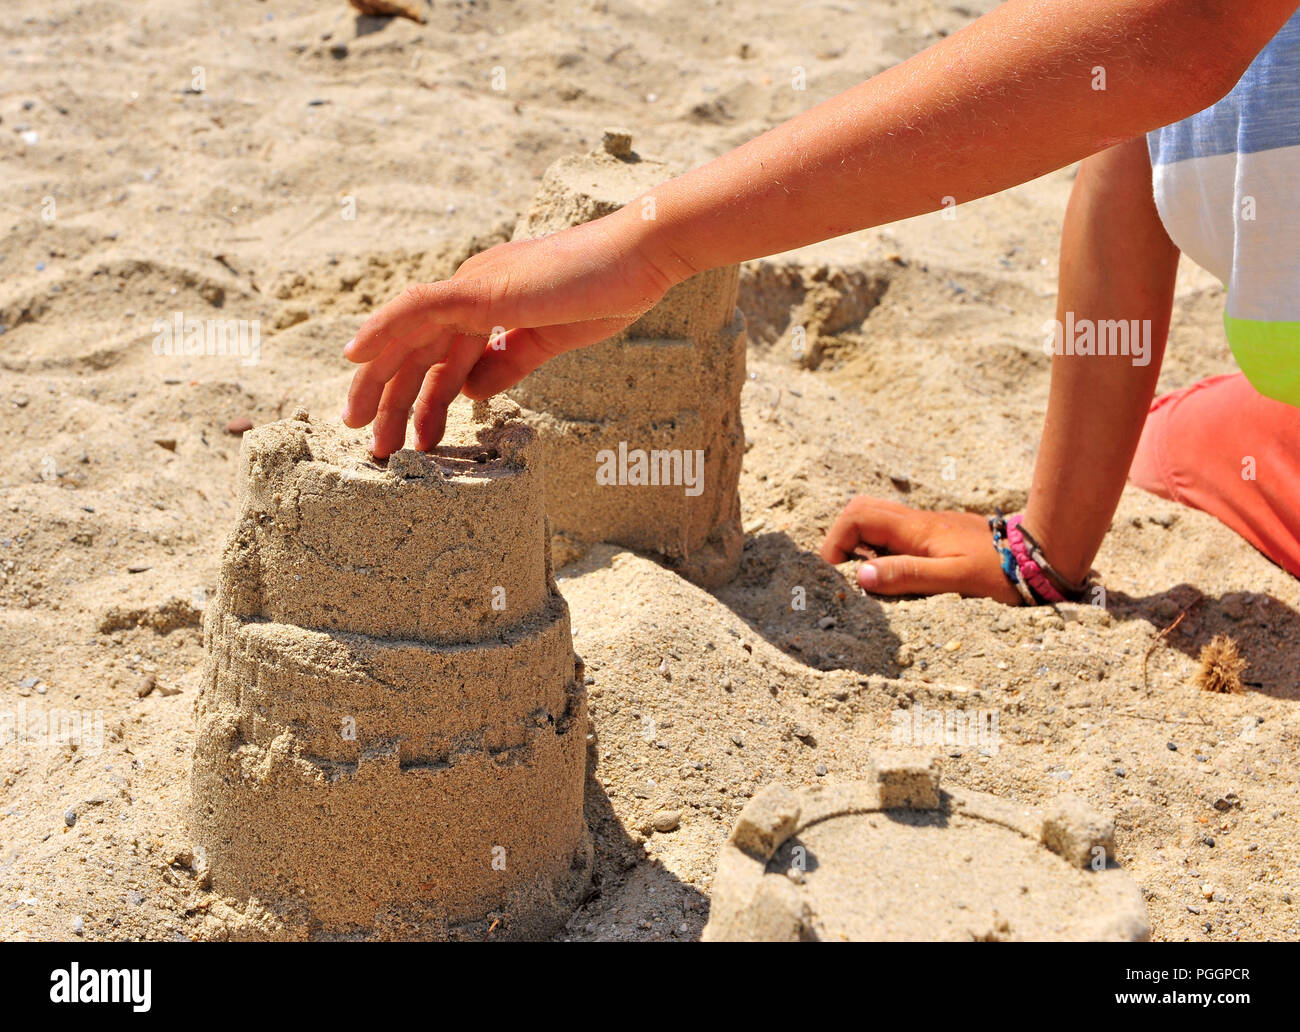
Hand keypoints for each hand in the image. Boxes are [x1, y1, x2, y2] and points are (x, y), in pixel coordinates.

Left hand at [341, 214, 676, 456]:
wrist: (641, 257)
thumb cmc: (609, 291)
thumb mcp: (551, 340)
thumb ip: (510, 362)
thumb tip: (471, 393)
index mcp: (491, 303)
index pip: (442, 355)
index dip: (422, 396)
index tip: (411, 436)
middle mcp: (473, 291)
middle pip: (417, 351)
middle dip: (392, 399)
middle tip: (375, 445)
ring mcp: (475, 286)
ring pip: (410, 337)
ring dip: (383, 383)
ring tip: (366, 430)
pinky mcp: (483, 288)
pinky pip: (418, 307)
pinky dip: (383, 329)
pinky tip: (354, 356)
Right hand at [820, 496, 1022, 604]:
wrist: (1042, 556)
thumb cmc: (1002, 571)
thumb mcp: (954, 580)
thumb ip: (907, 575)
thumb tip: (860, 576)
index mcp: (915, 529)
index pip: (855, 518)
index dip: (835, 544)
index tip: (835, 576)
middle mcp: (915, 522)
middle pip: (860, 512)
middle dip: (841, 540)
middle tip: (843, 574)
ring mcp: (925, 528)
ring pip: (876, 522)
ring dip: (860, 546)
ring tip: (865, 580)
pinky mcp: (935, 537)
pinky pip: (894, 535)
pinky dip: (880, 551)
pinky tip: (892, 578)